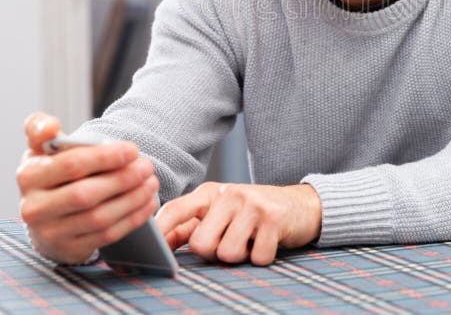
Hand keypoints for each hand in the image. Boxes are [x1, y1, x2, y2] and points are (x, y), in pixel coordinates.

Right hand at [16, 112, 159, 264]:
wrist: (46, 213)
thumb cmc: (52, 172)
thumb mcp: (41, 148)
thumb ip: (42, 129)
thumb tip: (51, 126)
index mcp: (28, 176)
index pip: (71, 165)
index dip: (105, 157)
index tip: (133, 150)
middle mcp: (34, 208)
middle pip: (85, 194)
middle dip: (122, 179)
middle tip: (147, 167)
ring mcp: (50, 232)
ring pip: (98, 217)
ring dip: (131, 200)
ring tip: (151, 183)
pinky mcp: (69, 249)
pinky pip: (106, 236)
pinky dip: (132, 219)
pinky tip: (147, 203)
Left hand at [155, 182, 321, 265]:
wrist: (300, 205)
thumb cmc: (252, 214)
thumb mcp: (220, 213)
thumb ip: (190, 227)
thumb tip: (158, 244)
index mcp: (209, 193)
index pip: (176, 210)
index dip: (159, 231)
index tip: (149, 249)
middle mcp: (228, 193)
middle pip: (201, 243)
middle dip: (213, 253)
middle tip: (230, 242)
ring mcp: (252, 204)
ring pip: (228, 254)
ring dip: (241, 256)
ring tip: (251, 240)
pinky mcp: (274, 217)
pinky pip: (257, 257)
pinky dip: (263, 257)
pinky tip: (268, 240)